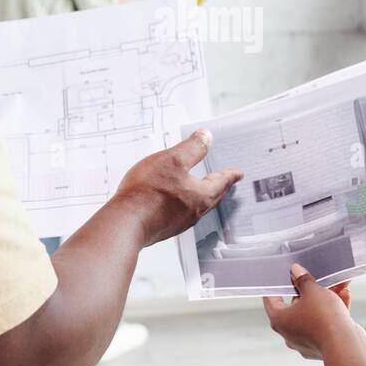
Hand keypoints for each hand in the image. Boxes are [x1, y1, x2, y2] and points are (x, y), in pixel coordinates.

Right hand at [112, 129, 241, 246]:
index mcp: (201, 195)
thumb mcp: (173, 159)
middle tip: (225, 183)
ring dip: (201, 197)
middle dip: (219, 187)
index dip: (231, 175)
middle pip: (212, 197)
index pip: (222, 182)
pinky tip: (174, 202)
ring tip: (200, 190)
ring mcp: (178, 223)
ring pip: (197, 207)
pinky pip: (180, 214)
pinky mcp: (164, 228)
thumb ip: (192, 148)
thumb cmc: (149, 192)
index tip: (239, 174)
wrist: (126, 222)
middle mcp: (194, 212)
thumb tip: (206, 137)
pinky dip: (183, 204)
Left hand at [263, 265, 361, 360]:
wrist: (345, 346)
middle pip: (296, 305)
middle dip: (311, 290)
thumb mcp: (313, 291)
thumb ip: (303, 279)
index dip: (277, 285)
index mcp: (279, 320)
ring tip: (338, 285)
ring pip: (313, 314)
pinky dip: (333, 311)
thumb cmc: (324, 318)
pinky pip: (325, 324)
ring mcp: (305, 341)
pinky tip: (345, 296)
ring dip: (326, 298)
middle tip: (318, 277)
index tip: (283, 275)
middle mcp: (289, 333)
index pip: (271, 299)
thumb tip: (296, 271)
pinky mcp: (322, 345)